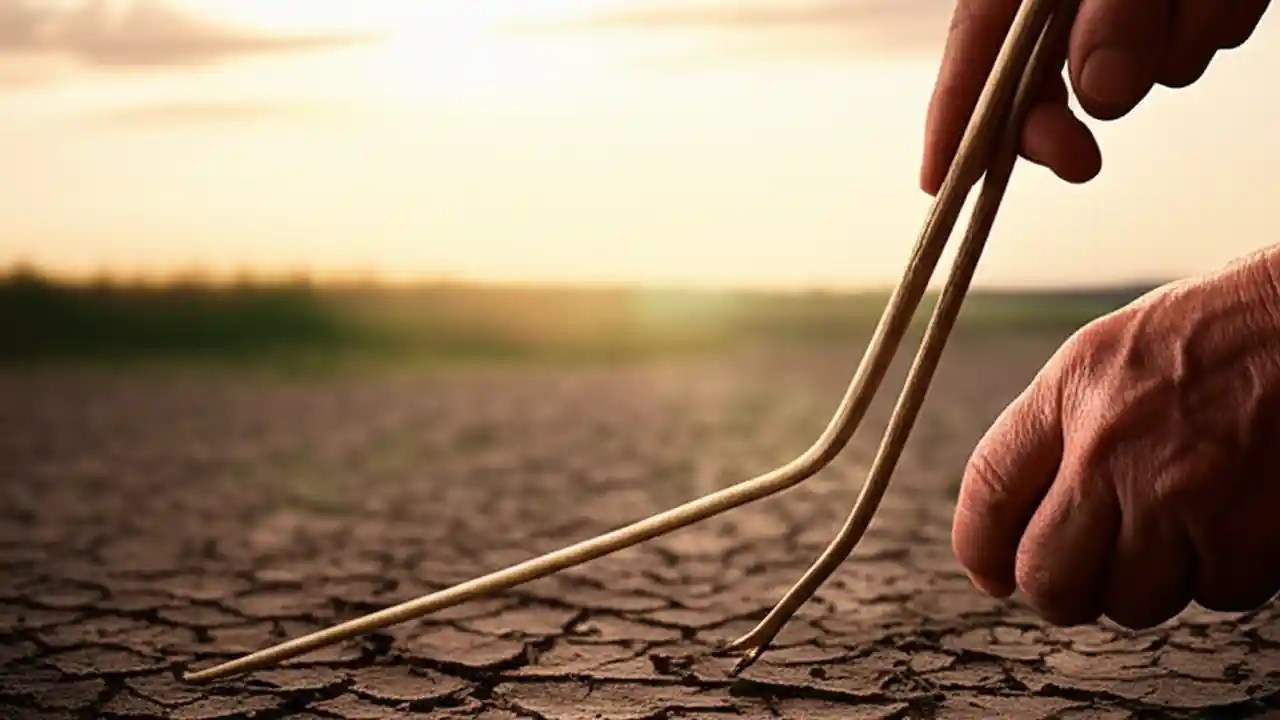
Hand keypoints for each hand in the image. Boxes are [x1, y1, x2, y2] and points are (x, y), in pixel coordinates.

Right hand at [921, 0, 1271, 194]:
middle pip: (1041, 67)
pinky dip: (1217, 13)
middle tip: (1079, 161)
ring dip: (1179, 37)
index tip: (940, 182)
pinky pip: (1200, 32)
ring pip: (1143, 57)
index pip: (974, 40)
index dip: (953, 115)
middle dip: (1062, 110)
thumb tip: (1103, 94)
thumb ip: (1117, 10)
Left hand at [952, 246, 1279, 627]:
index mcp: (1071, 391)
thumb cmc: (1222, 333)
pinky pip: (1212, 595)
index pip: (989, 491)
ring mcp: (1178, 496)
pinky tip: (1234, 521)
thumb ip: (1057, 430)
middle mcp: (1111, 448)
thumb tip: (1014, 523)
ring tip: (1176, 529)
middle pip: (1047, 575)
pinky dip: (1222, 573)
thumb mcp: (1112, 354)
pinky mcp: (1245, 535)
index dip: (978, 548)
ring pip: (1129, 601)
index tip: (990, 574)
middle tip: (1079, 582)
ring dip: (1148, 582)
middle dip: (1058, 592)